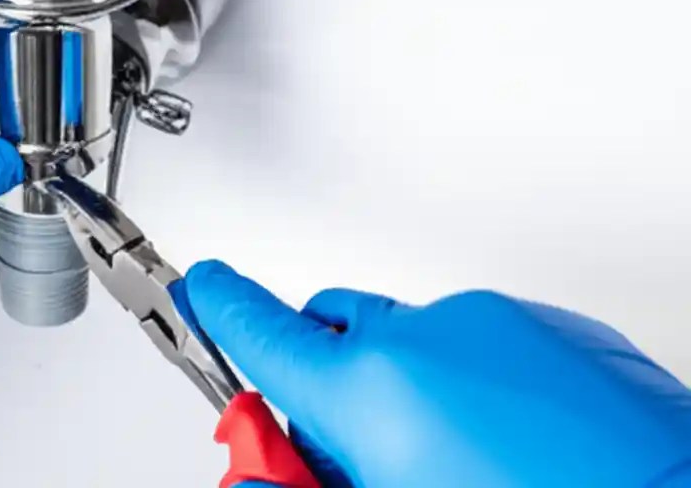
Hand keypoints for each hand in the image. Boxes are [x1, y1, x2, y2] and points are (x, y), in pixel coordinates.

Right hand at [186, 261, 690, 487]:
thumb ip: (297, 487)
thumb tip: (259, 480)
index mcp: (365, 387)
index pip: (260, 331)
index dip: (220, 305)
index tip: (201, 286)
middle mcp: (422, 335)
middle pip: (331, 333)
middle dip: (323, 383)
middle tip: (349, 458)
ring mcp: (491, 324)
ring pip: (407, 339)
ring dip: (401, 387)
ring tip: (450, 463)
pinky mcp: (552, 328)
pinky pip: (476, 341)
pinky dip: (468, 382)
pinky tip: (503, 448)